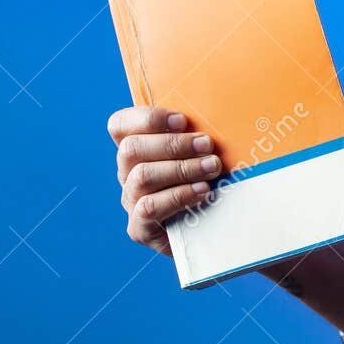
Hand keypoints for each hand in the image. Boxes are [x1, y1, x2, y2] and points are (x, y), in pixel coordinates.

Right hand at [106, 106, 221, 256]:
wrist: (212, 235)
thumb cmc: (210, 184)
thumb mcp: (204, 155)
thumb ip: (200, 135)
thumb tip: (223, 108)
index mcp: (138, 151)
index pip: (120, 125)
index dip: (146, 118)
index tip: (182, 120)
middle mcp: (128, 174)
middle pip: (131, 149)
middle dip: (172, 143)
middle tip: (207, 145)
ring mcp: (131, 201)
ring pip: (142, 176)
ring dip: (181, 168)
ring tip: (212, 168)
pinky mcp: (140, 228)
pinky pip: (149, 207)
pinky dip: (178, 196)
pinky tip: (202, 192)